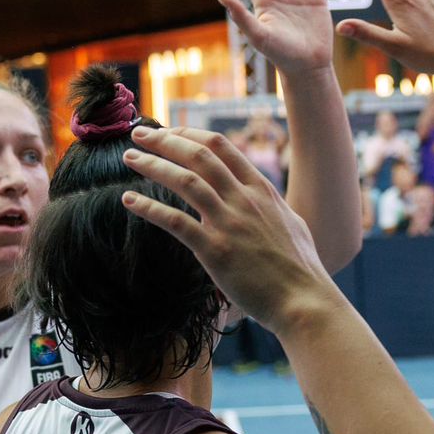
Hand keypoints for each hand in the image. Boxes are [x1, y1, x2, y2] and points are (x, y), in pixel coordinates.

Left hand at [122, 126, 332, 329]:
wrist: (304, 301)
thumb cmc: (301, 269)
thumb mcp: (290, 223)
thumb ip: (271, 206)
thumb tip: (263, 198)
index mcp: (261, 190)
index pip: (221, 147)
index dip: (190, 135)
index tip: (169, 132)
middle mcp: (244, 199)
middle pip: (198, 155)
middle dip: (165, 140)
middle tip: (139, 136)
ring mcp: (229, 223)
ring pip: (185, 180)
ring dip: (152, 165)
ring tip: (129, 159)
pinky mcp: (216, 250)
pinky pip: (175, 221)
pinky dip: (149, 207)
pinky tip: (129, 201)